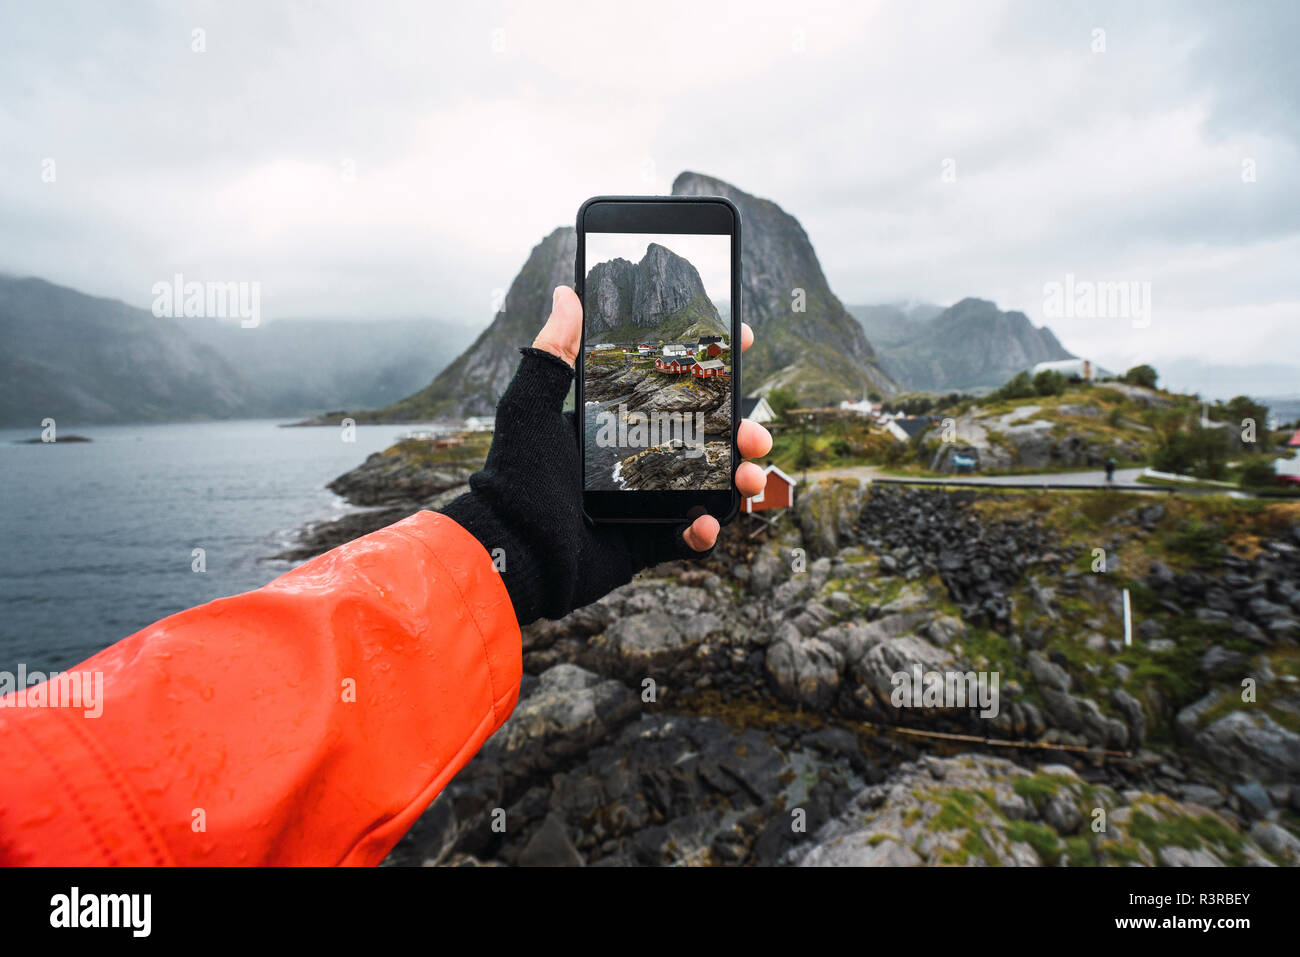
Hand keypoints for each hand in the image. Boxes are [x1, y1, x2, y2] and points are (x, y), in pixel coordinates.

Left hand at [440, 285, 771, 624]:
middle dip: (741, 433)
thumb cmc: (515, 477)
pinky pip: (686, 538)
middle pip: (705, 438)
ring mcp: (644, 502)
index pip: (672, 387)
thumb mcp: (530, 408)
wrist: (510, 550)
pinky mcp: (644, 542)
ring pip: (708, 486)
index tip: (740, 341)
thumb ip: (552, 354)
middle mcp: (634, 459)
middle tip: (754, 435)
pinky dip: (704, 533)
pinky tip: (706, 523)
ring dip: (737, 481)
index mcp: (615, 423)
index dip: (712, 366)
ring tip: (749, 480)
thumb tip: (565, 294)